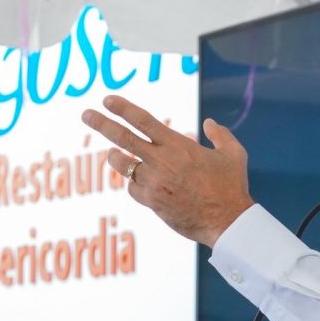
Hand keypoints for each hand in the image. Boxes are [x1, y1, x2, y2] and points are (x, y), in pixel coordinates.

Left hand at [81, 95, 254, 246]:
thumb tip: (209, 123)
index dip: (122, 108)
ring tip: (112, 153)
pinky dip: (135, 183)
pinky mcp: (151, 201)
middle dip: (101, 123)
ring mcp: (154, 182)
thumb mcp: (233, 153)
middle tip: (86, 114)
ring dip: (115, 157)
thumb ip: (220, 135)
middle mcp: (161, 161)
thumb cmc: (231, 186)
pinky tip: (142, 183)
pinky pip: (133, 188)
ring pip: (123, 165)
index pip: (143, 120)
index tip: (107, 100)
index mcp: (178, 145)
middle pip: (123, 137)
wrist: (226, 220)